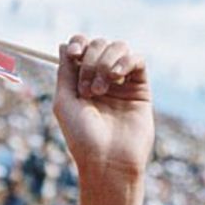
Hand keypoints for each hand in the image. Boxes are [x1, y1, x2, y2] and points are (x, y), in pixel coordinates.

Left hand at [54, 35, 153, 184]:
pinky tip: (117, 76)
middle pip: (99, 45)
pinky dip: (126, 60)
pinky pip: (137, 58)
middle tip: (87, 89)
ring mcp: (122, 82)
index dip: (78, 43)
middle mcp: (101, 78)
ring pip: (118, 47)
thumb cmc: (82, 137)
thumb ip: (64, 72)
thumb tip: (64, 44)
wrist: (108, 160)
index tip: (74, 53)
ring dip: (105, 62)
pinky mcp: (140, 87)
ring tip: (100, 89)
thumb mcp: (64, 102)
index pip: (82, 48)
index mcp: (81, 81)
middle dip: (90, 60)